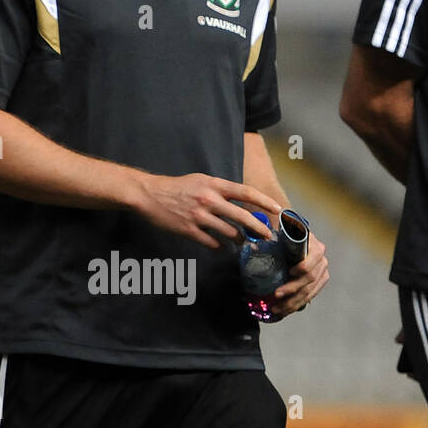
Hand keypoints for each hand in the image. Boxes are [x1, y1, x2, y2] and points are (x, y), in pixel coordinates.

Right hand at [134, 173, 279, 248]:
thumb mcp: (200, 180)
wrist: (149, 194)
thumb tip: (241, 201)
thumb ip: (220, 190)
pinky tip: (222, 247)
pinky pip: (212, 243)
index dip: (263, 201)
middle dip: (259, 228)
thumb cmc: (176, 187)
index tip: (278, 209)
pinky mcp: (189, 230)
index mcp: (213, 185)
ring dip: (239, 240)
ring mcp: (199, 216)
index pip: (245, 192)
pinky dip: (220, 247)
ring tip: (243, 242)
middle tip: (268, 236)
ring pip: (230, 233)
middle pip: (242, 216)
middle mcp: (208, 199)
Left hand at [270, 233, 329, 317]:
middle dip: (292, 290)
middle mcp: (321, 259)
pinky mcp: (320, 281)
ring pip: (310, 291)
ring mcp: (322, 271)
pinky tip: (286, 309)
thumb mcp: (279, 231)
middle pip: (310, 278)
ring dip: (294, 302)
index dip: (303, 267)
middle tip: (276, 296)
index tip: (290, 272)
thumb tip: (253, 247)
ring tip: (278, 309)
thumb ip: (269, 236)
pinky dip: (298, 303)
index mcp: (313, 245)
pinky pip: (311, 295)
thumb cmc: (285, 234)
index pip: (313, 257)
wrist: (294, 236)